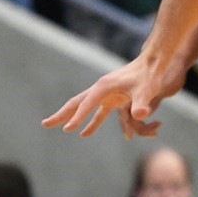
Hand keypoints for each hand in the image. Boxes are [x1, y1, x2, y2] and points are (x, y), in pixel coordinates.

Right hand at [43, 56, 176, 139]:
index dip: (78, 117)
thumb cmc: (149, 76)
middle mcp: (100, 89)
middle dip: (61, 115)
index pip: (87, 104)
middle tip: (44, 124)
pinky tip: (84, 134)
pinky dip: (89, 122)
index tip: (69, 129)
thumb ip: (142, 103)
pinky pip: (96, 112)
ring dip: (69, 117)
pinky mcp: (112, 98)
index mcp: (104, 87)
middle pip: (76, 103)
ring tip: (56, 127)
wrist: (153, 63)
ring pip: (82, 107)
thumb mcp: (147, 90)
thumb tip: (141, 115)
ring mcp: (105, 94)